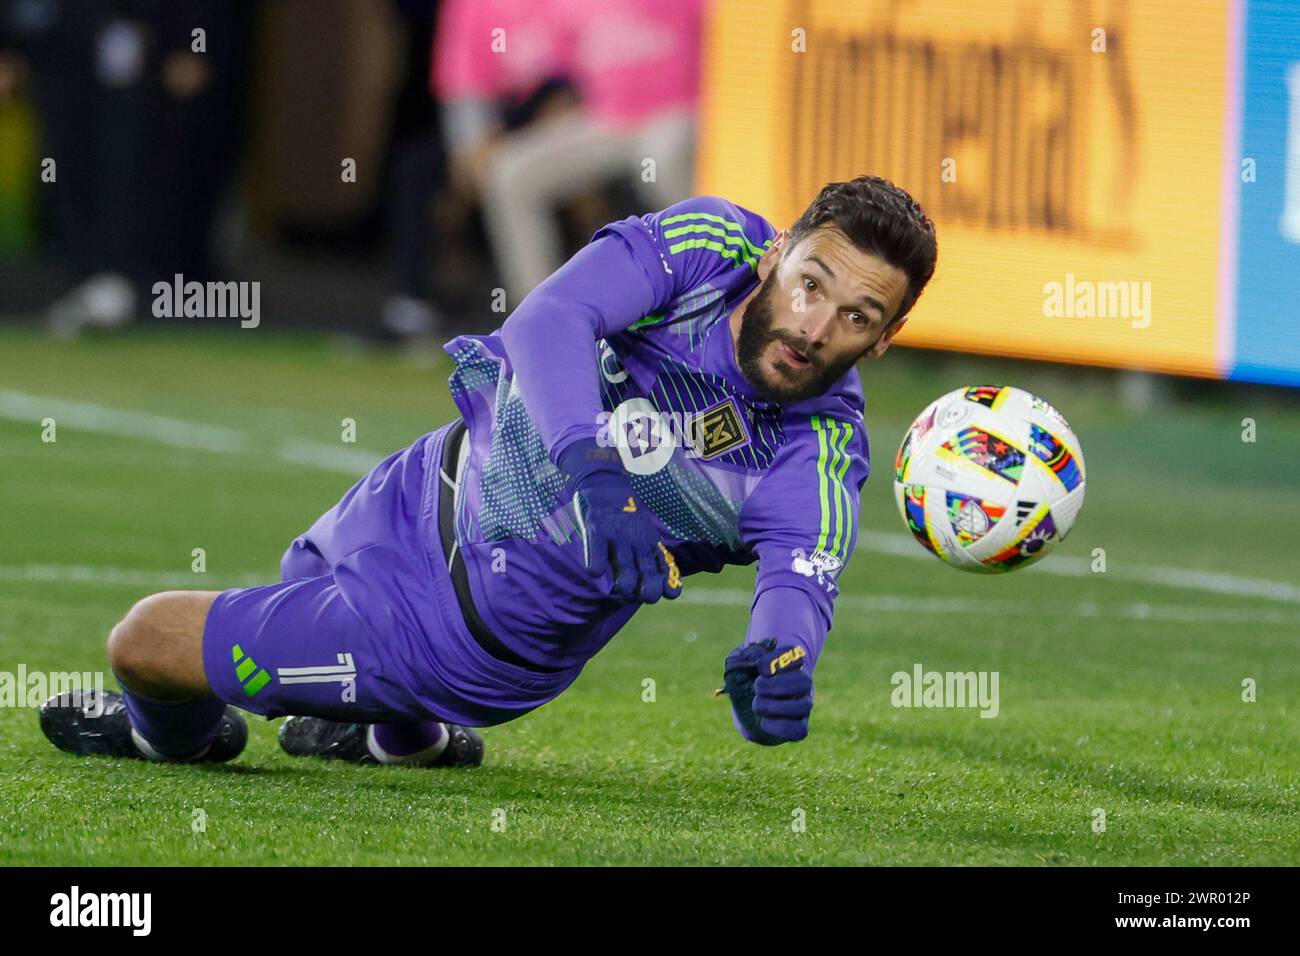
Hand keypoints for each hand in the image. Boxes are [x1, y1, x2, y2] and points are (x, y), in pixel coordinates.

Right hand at [559, 439, 681, 602]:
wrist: (606, 483)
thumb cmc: (626, 519)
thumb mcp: (647, 536)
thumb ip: (658, 563)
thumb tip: (673, 593)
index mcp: (651, 545)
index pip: (664, 573)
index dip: (665, 588)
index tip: (661, 593)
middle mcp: (637, 541)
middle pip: (647, 574)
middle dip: (646, 592)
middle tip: (637, 595)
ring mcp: (617, 534)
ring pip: (625, 567)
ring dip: (623, 584)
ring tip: (617, 588)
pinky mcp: (597, 527)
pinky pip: (596, 549)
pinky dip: (596, 563)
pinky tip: (595, 572)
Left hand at [722, 638, 812, 744]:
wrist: (744, 706)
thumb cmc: (743, 679)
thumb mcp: (738, 663)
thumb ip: (745, 657)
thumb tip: (756, 656)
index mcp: (789, 663)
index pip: (796, 654)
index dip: (777, 659)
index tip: (759, 667)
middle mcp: (800, 683)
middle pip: (804, 681)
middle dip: (776, 685)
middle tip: (757, 687)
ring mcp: (801, 705)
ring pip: (804, 706)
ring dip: (776, 706)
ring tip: (757, 704)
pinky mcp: (796, 727)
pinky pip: (800, 731)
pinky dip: (779, 727)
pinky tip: (762, 721)